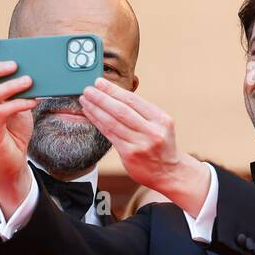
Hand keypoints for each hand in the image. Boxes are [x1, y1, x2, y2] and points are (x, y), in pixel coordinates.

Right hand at [0, 34, 38, 217]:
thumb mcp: (16, 106)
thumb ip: (18, 91)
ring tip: (29, 81)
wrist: (12, 164)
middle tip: (16, 63)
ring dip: (11, 86)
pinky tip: (31, 101)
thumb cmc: (13, 133)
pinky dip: (18, 104)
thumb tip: (33, 71)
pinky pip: (1, 113)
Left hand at [77, 78, 210, 215]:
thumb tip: (114, 94)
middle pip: (121, 110)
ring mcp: (141, 144)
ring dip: (96, 109)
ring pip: (113, 123)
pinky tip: (90, 115)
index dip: (114, 90)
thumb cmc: (161, 144)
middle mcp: (152, 131)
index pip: (133, 100)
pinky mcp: (129, 155)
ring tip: (85, 100)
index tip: (100, 82)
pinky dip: (98, 123)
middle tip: (88, 89)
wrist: (169, 172)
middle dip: (102, 98)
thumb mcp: (160, 124)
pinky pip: (110, 135)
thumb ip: (142, 112)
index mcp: (161, 119)